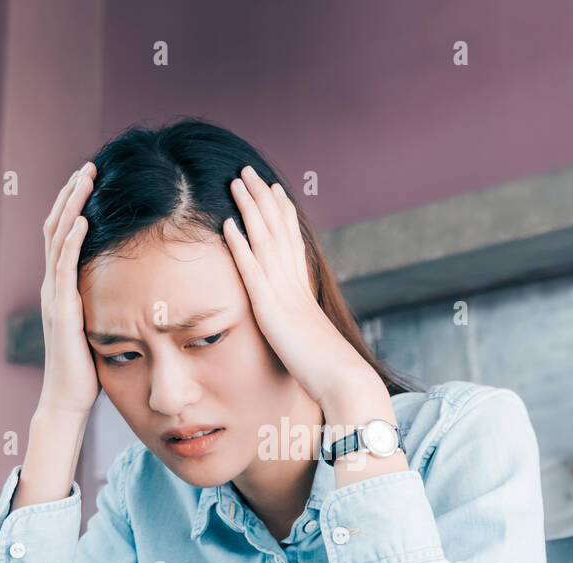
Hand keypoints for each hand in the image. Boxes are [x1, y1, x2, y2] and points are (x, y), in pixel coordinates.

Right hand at [38, 162, 99, 415]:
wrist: (68, 399)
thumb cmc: (87, 368)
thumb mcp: (98, 326)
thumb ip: (104, 303)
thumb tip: (129, 288)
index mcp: (61, 287)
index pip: (64, 236)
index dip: (75, 206)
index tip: (91, 180)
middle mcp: (52, 286)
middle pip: (57, 228)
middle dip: (72, 195)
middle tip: (88, 166)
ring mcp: (54, 297)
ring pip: (58, 240)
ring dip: (72, 206)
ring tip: (85, 178)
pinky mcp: (62, 311)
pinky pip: (64, 269)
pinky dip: (72, 241)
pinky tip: (83, 220)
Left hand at [221, 165, 377, 407]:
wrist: (344, 381)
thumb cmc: (331, 371)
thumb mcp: (313, 344)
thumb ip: (303, 332)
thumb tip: (303, 334)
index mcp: (304, 291)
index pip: (291, 242)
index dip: (282, 214)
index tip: (274, 190)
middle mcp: (295, 285)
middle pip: (277, 230)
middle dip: (262, 198)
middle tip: (249, 171)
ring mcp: (283, 294)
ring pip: (265, 240)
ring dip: (249, 208)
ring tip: (236, 181)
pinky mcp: (271, 310)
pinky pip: (252, 271)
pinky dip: (239, 245)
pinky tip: (227, 224)